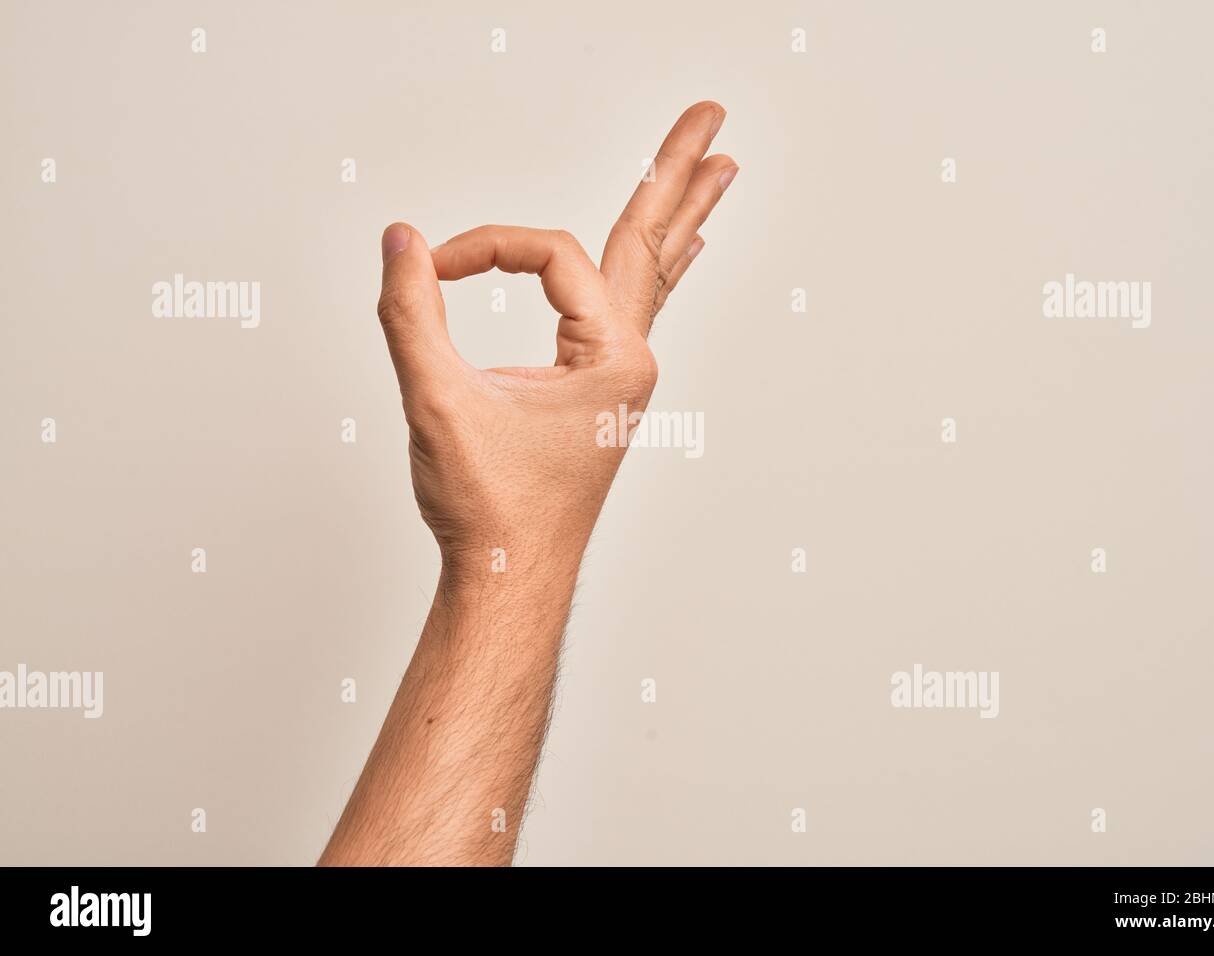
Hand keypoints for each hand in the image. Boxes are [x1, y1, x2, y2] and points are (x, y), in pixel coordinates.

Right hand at [374, 101, 737, 580]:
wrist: (510, 576)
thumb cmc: (490, 508)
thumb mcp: (439, 403)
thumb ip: (412, 314)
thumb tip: (401, 240)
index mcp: (613, 357)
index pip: (551, 255)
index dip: (482, 249)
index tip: (429, 270)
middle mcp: (630, 360)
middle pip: (650, 240)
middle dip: (674, 173)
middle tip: (710, 115)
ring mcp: (619, 375)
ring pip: (650, 271)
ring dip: (677, 214)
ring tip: (716, 168)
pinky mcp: (599, 390)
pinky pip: (633, 308)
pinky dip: (657, 266)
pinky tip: (680, 250)